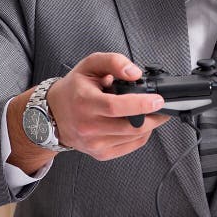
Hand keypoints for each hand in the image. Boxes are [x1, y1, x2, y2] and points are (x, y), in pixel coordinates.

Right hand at [7, 53, 168, 172]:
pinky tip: (139, 123)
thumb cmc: (74, 88)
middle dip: (154, 117)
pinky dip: (141, 135)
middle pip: (130, 126)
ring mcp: (94, 143)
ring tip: (151, 112)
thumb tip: (135, 73)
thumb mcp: (90, 65)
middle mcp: (88, 125)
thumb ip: (114, 62)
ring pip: (134, 137)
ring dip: (150, 125)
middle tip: (163, 106)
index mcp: (85, 102)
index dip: (140, 104)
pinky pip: (130, 146)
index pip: (115, 107)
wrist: (53, 114)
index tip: (157, 99)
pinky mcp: (100, 153)